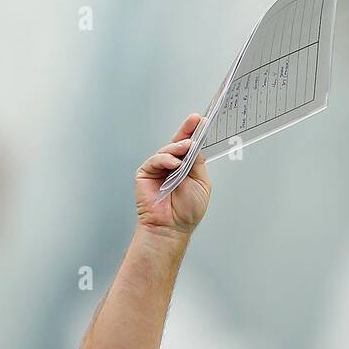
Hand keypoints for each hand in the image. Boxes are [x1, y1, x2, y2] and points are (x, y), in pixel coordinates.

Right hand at [135, 114, 211, 237]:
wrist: (171, 227)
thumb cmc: (187, 211)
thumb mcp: (201, 184)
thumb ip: (198, 164)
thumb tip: (195, 145)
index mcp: (187, 167)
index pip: (190, 147)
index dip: (195, 133)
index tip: (203, 121)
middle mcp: (172, 165)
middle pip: (178, 143)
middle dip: (186, 130)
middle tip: (194, 121)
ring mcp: (159, 168)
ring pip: (167, 150)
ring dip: (177, 147)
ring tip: (186, 147)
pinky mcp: (146, 173)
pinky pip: (155, 161)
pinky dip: (165, 159)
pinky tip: (173, 163)